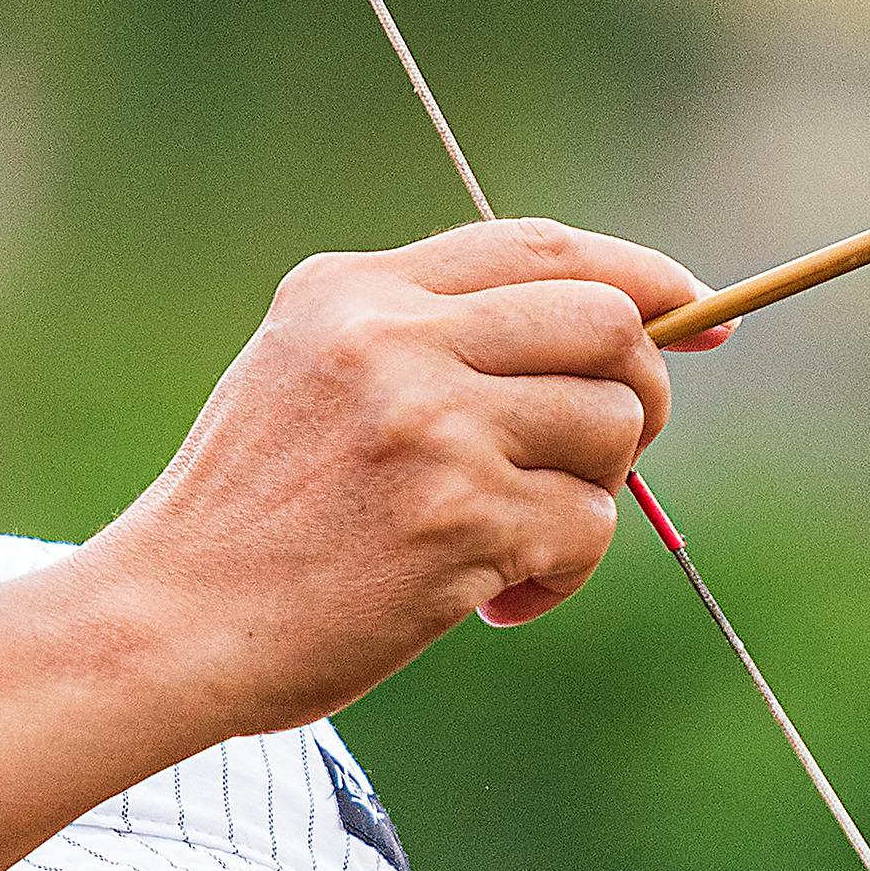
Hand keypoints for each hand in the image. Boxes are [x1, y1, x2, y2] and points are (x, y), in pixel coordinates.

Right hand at [91, 216, 702, 735]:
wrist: (168, 622)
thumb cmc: (250, 522)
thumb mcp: (307, 380)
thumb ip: (426, 339)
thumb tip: (609, 334)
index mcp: (353, 292)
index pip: (538, 248)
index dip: (641, 275)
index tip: (702, 308)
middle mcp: (393, 339)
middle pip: (607, 325)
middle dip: (642, 391)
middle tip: (604, 458)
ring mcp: (430, 425)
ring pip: (614, 427)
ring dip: (591, 497)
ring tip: (514, 545)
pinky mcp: (459, 518)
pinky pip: (588, 529)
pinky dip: (561, 577)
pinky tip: (493, 603)